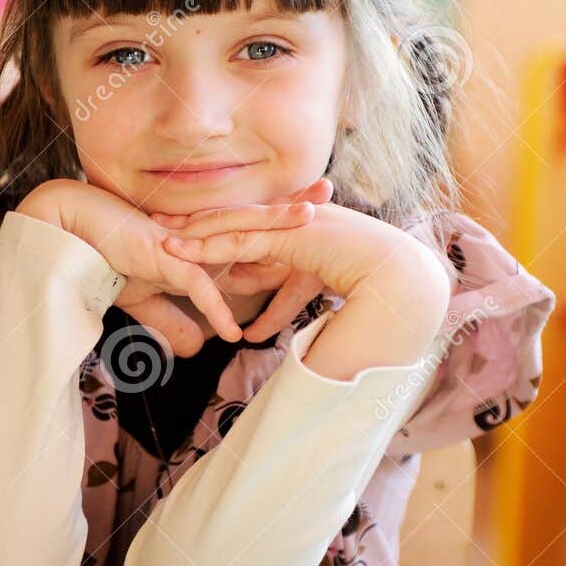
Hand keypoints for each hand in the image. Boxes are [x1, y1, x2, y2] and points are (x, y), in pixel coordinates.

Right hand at [16, 179, 314, 357]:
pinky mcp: (160, 259)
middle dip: (289, 210)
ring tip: (307, 225)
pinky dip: (213, 310)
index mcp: (198, 246)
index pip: (248, 240)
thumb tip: (193, 350)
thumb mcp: (144, 300)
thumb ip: (172, 321)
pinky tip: (233, 331)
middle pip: (253, 225)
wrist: (67, 237)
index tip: (315, 221)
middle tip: (327, 192)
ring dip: (271, 233)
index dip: (280, 232)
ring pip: (234, 237)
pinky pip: (192, 286)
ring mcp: (181, 246)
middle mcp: (195, 239)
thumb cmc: (104, 259)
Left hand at [161, 201, 454, 377]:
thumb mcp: (329, 307)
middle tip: (164, 227)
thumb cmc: (380, 303)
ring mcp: (297, 224)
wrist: (405, 284)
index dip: (228, 238)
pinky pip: (243, 240)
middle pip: (241, 222)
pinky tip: (179, 254)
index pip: (261, 235)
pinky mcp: (293, 234)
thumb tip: (279, 343)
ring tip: (159, 242)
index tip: (199, 244)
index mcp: (311, 234)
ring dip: (194, 233)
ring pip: (234, 226)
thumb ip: (300, 315)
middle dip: (201, 226)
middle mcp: (301, 222)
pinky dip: (208, 246)